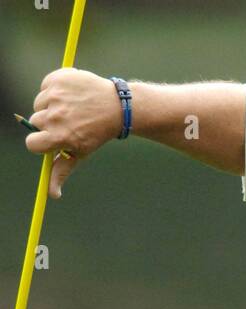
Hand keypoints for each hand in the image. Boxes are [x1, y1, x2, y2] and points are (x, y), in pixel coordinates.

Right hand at [26, 68, 120, 197]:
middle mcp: (55, 116)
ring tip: (71, 109)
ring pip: (39, 103)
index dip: (39, 143)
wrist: (116, 107)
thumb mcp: (79, 154)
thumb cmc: (96, 134)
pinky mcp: (58, 78)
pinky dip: (54, 90)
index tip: (49, 141)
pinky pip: (45, 86)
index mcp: (59, 136)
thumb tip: (53, 195)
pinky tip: (71, 96)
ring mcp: (56, 95)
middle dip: (47, 125)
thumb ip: (61, 171)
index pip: (32, 143)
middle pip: (34, 122)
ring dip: (50, 106)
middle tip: (67, 124)